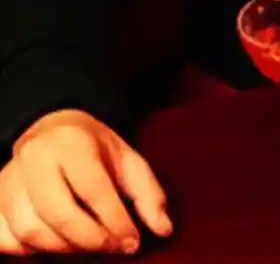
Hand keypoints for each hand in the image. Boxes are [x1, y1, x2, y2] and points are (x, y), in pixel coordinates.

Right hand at [0, 109, 170, 256]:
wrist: (54, 131)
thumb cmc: (96, 150)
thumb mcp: (130, 161)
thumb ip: (149, 194)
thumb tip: (163, 229)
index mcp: (72, 142)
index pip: (93, 189)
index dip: (115, 221)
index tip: (132, 242)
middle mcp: (34, 158)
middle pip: (57, 213)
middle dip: (91, 239)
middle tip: (113, 247)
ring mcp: (8, 178)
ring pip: (29, 230)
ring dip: (63, 247)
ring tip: (89, 244)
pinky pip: (3, 236)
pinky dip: (27, 249)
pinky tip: (53, 242)